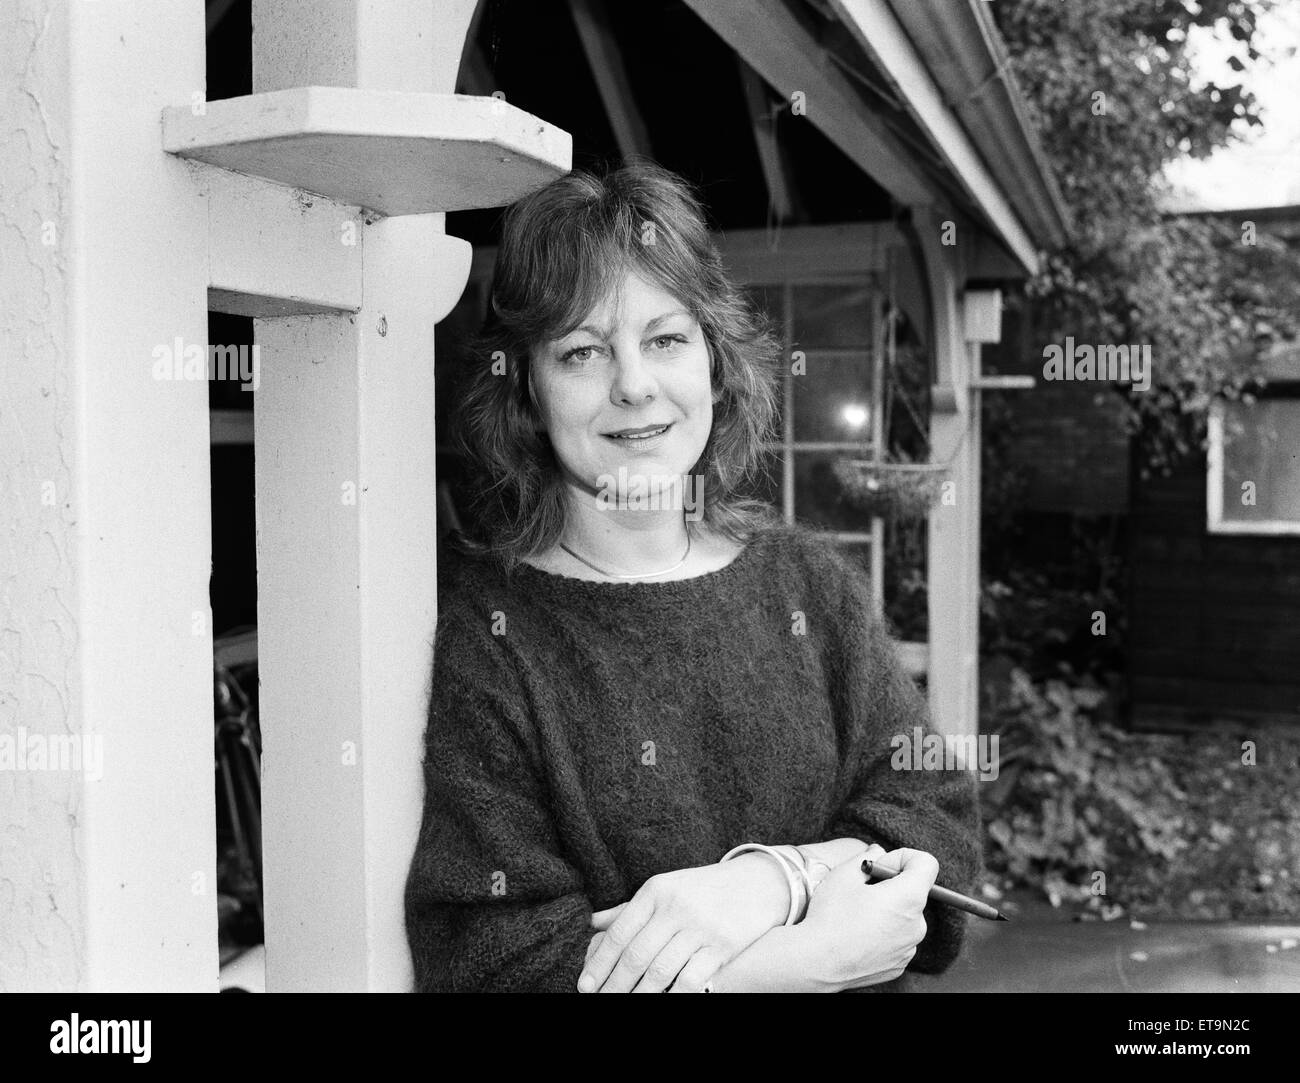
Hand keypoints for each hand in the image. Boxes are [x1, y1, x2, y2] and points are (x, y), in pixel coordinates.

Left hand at [578, 854, 790, 992]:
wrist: (760, 882)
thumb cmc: (704, 889)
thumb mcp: (666, 887)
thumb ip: (630, 908)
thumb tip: (594, 923)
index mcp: (656, 890)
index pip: (619, 933)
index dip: (599, 964)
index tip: (584, 987)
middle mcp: (675, 907)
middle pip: (636, 956)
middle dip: (614, 986)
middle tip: (600, 1002)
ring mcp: (701, 927)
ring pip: (660, 972)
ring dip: (640, 996)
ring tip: (626, 1006)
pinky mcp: (724, 946)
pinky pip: (691, 980)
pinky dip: (674, 996)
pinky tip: (664, 1001)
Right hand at [799, 845, 937, 990]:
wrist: (817, 963)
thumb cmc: (830, 917)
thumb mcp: (844, 874)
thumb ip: (867, 857)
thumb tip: (878, 853)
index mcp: (909, 897)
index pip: (926, 864)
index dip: (902, 857)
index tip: (879, 867)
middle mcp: (917, 924)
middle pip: (913, 892)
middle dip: (891, 886)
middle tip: (861, 891)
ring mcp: (909, 948)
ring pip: (904, 917)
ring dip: (886, 911)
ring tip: (856, 916)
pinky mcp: (899, 965)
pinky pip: (896, 939)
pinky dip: (882, 933)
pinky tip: (857, 935)